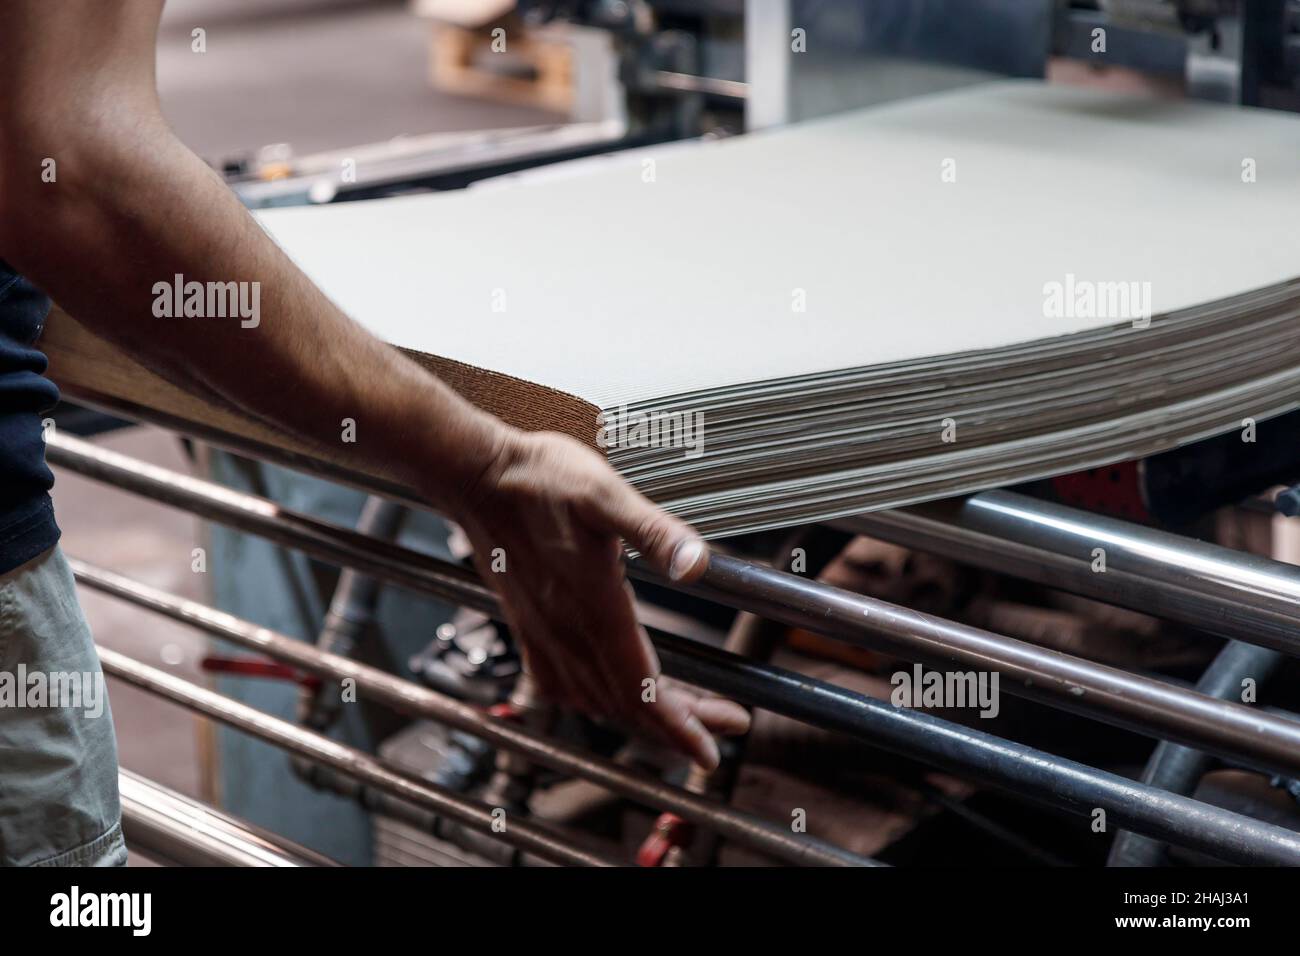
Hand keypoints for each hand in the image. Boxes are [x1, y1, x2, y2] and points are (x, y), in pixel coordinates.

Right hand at [446, 428, 748, 768]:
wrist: (475, 475)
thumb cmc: (540, 479)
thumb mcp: (606, 495)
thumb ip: (654, 532)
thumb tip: (696, 563)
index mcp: (595, 609)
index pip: (642, 691)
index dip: (681, 728)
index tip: (709, 755)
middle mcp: (566, 632)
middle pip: (626, 705)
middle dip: (677, 727)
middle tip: (720, 728)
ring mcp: (542, 631)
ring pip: (595, 701)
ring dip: (638, 716)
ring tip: (679, 713)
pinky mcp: (526, 623)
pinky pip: (558, 686)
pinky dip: (590, 703)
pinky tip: (600, 695)